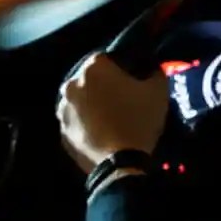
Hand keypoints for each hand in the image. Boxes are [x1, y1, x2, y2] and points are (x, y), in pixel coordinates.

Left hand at [57, 52, 168, 173]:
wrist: (121, 163)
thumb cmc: (138, 119)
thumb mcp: (158, 90)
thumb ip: (155, 71)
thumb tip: (151, 68)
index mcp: (93, 68)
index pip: (107, 58)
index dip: (121, 67)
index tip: (132, 79)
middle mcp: (72, 84)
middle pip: (90, 79)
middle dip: (104, 85)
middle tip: (122, 98)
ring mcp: (63, 110)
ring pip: (81, 100)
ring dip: (92, 104)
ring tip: (110, 117)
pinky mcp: (62, 133)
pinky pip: (77, 122)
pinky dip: (86, 124)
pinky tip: (102, 132)